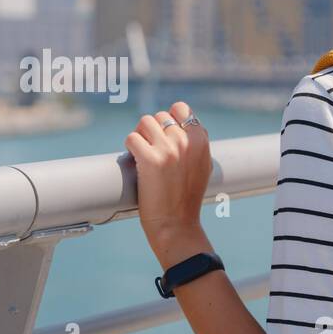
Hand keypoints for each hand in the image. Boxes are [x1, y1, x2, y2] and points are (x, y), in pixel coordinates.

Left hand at [124, 101, 213, 268]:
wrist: (177, 225)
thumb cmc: (186, 199)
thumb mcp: (202, 166)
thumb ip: (195, 144)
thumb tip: (182, 124)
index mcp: (201, 140)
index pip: (181, 108)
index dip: (168, 119)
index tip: (163, 135)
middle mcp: (186, 141)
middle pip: (160, 116)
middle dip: (151, 130)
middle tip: (149, 149)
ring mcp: (168, 149)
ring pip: (144, 123)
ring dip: (139, 135)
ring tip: (141, 153)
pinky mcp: (150, 159)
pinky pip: (132, 138)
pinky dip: (130, 147)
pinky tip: (134, 160)